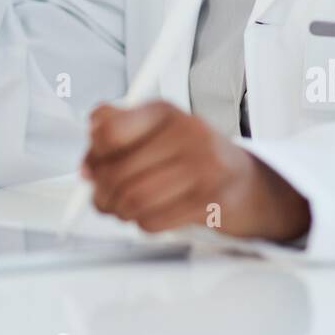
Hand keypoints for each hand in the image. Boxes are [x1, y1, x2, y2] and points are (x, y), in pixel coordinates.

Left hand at [81, 101, 310, 242]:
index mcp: (165, 111)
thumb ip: (118, 130)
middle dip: (101, 193)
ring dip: (119, 211)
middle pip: (117, 172)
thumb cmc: (192, 156)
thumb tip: (88, 154)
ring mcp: (202, 166)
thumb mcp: (157, 131)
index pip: (109, 130)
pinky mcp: (210, 200)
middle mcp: (186, 132)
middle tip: (101, 198)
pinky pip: (153, 221)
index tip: (90, 167)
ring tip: (122, 208)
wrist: (246, 182)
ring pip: (133, 199)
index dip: (92, 155)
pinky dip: (143, 224)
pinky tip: (150, 215)